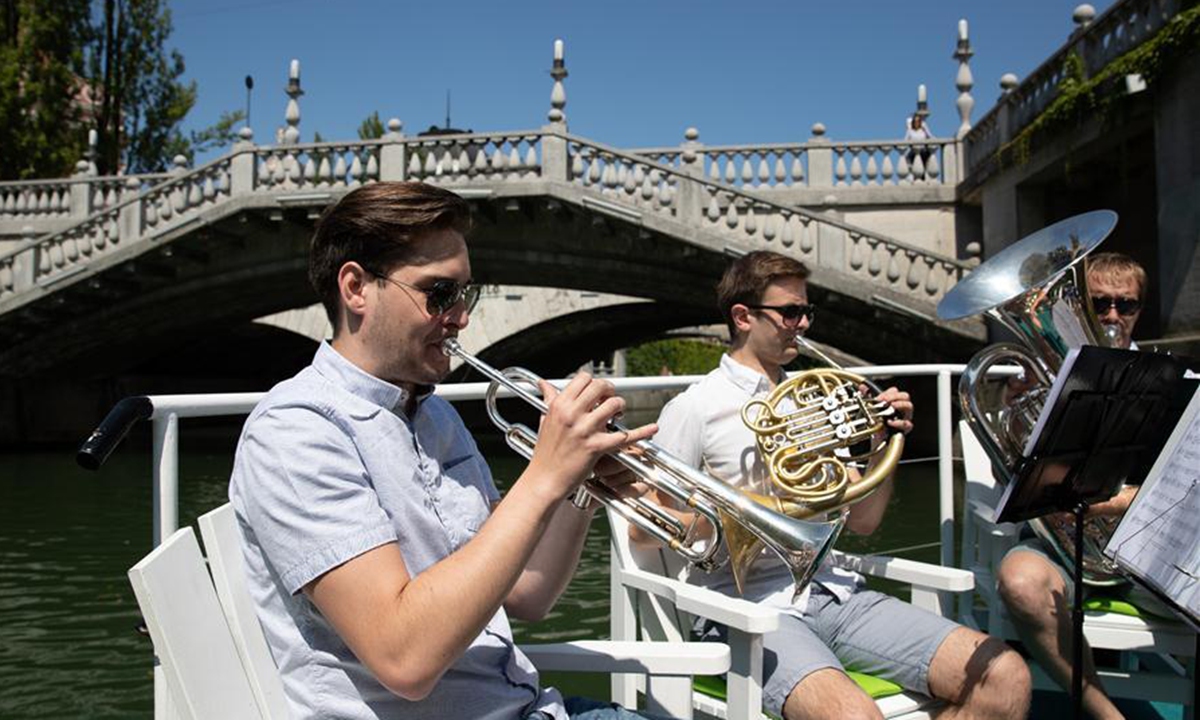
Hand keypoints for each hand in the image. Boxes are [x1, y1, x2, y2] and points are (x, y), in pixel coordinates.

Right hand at [525, 373, 656, 502]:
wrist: (544, 479)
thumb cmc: (544, 453)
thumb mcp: (544, 420)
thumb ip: (549, 399)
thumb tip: (543, 384)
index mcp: (559, 405)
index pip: (583, 378)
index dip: (594, 383)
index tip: (597, 392)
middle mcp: (572, 414)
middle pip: (600, 387)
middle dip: (610, 390)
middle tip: (610, 400)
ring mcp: (585, 430)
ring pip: (614, 404)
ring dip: (620, 406)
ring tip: (618, 414)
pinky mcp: (596, 447)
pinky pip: (623, 436)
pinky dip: (641, 432)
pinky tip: (652, 428)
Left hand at [871, 385, 913, 435]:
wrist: (876, 438)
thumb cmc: (876, 424)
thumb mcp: (870, 409)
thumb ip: (867, 397)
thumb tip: (862, 387)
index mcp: (893, 402)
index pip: (895, 391)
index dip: (887, 392)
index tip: (878, 397)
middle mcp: (900, 409)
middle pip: (905, 396)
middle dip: (894, 396)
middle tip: (885, 401)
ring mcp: (904, 418)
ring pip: (909, 406)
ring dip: (900, 404)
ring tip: (891, 406)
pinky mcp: (904, 429)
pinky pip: (907, 424)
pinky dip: (899, 422)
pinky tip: (890, 422)